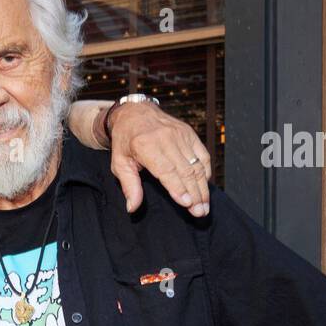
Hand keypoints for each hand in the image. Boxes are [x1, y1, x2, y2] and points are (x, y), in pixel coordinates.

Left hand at [104, 101, 212, 216]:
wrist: (136, 112)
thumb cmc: (126, 141)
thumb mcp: (119, 163)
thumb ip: (128, 185)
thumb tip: (132, 208)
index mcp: (145, 145)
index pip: (166, 170)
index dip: (178, 188)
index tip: (187, 203)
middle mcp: (165, 138)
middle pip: (185, 170)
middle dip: (195, 194)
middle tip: (200, 212)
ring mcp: (180, 135)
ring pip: (197, 164)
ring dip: (202, 187)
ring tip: (205, 206)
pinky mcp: (189, 133)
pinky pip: (202, 155)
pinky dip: (205, 171)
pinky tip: (205, 186)